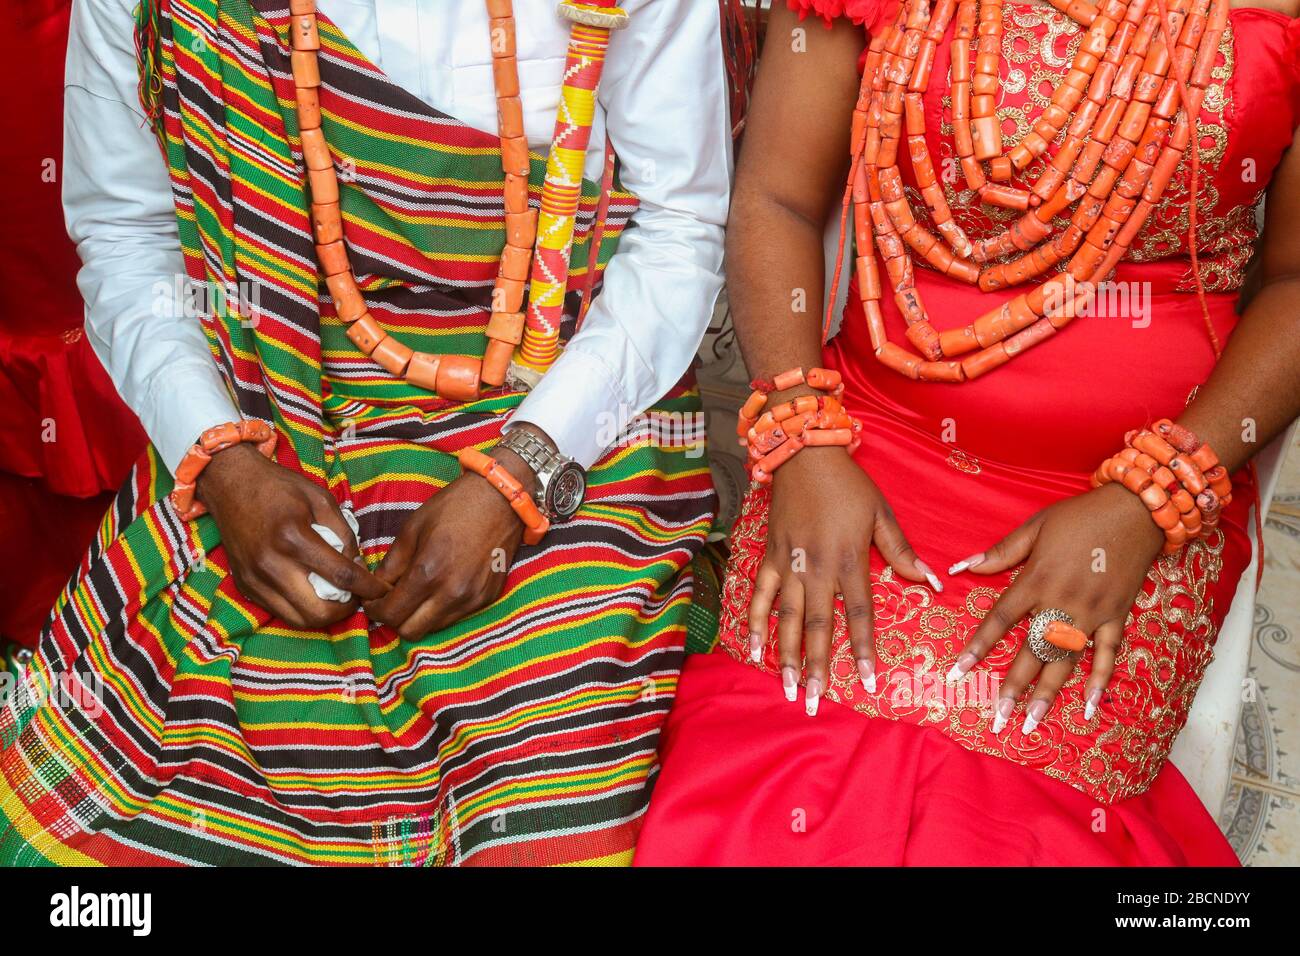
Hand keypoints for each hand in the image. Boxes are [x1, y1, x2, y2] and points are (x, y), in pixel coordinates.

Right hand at [196, 443, 388, 627]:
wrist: (231, 484)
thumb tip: (357, 565)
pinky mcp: (245, 587)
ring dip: (324, 614)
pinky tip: (312, 592)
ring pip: (299, 620)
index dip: (368, 587)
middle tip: (356, 596)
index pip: (341, 576)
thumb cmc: (279, 488)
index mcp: (294, 538)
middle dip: (345, 609)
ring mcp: (255, 580)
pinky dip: (301, 609)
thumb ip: (344, 533)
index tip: (381, 590)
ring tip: (336, 596)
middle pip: (318, 612)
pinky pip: (280, 612)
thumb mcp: (321, 499)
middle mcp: (272, 565)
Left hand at [363, 440, 537, 639]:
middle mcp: (451, 593)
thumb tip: (377, 587)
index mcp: (428, 572)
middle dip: (395, 618)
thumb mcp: (412, 528)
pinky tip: (440, 587)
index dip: (375, 610)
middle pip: (411, 631)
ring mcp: (472, 599)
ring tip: (416, 593)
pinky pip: (455, 617)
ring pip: (433, 628)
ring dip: (419, 616)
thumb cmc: (454, 507)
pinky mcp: (486, 599)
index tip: (373, 601)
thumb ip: (391, 563)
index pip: (392, 613)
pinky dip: (441, 609)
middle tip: (392, 600)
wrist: (501, 500)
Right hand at [749, 415, 939, 715]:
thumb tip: (932, 581)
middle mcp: (817, 569)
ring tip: (787, 688)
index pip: (858, 615)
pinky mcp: (769, 557)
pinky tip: (752, 651)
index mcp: (849, 560)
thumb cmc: (848, 484)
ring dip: (786, 656)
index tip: (867, 682)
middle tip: (814, 703)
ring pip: (785, 619)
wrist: (803, 453)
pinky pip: (759, 595)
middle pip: (817, 628)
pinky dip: (754, 623)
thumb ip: (901, 552)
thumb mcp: (881, 513)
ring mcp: (788, 565)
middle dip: (818, 668)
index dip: (862, 650)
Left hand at [947, 482, 1164, 732]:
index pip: (1000, 620)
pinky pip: (1108, 654)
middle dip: (1013, 686)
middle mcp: (1062, 602)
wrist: (1135, 510)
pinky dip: (1100, 680)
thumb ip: (1000, 552)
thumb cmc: (1079, 516)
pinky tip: (1089, 706)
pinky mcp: (1117, 616)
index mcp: (1036, 580)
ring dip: (1049, 693)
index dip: (978, 647)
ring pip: (1066, 660)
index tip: (959, 672)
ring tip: (1032, 723)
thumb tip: (964, 567)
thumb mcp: (1035, 527)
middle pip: (1032, 651)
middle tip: (998, 717)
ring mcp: (1092, 612)